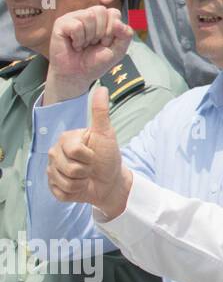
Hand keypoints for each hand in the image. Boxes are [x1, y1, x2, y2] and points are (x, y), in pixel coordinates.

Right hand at [44, 6, 133, 105]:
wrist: (78, 75)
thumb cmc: (96, 61)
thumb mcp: (118, 50)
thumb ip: (126, 35)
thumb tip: (119, 22)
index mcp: (103, 18)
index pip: (113, 12)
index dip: (113, 30)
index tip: (106, 42)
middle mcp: (88, 15)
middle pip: (101, 10)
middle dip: (102, 32)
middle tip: (94, 44)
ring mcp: (74, 17)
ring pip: (89, 16)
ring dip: (89, 36)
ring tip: (84, 44)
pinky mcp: (61, 24)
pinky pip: (76, 26)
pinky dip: (78, 40)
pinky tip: (75, 45)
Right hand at [47, 86, 132, 218]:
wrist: (110, 181)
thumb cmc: (108, 156)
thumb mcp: (106, 134)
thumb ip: (100, 113)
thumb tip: (102, 88)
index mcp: (65, 139)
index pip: (74, 151)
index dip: (89, 156)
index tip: (94, 154)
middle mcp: (55, 154)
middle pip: (69, 168)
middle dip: (85, 170)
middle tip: (91, 167)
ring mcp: (52, 171)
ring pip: (64, 181)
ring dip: (81, 182)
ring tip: (86, 177)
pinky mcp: (53, 188)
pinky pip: (61, 193)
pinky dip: (75, 192)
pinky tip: (80, 187)